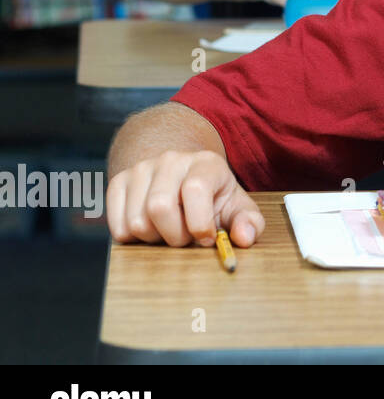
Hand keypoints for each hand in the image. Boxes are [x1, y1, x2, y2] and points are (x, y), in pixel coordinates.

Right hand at [106, 150, 264, 247]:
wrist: (182, 176)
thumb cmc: (213, 197)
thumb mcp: (237, 207)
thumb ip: (249, 223)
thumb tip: (244, 238)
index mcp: (206, 163)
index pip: (194, 189)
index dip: (199, 223)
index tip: (206, 237)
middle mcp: (171, 160)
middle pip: (159, 208)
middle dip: (175, 236)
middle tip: (186, 237)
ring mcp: (141, 169)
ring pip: (136, 221)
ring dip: (154, 238)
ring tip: (169, 230)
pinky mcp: (119, 182)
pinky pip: (118, 226)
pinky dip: (134, 238)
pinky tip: (151, 228)